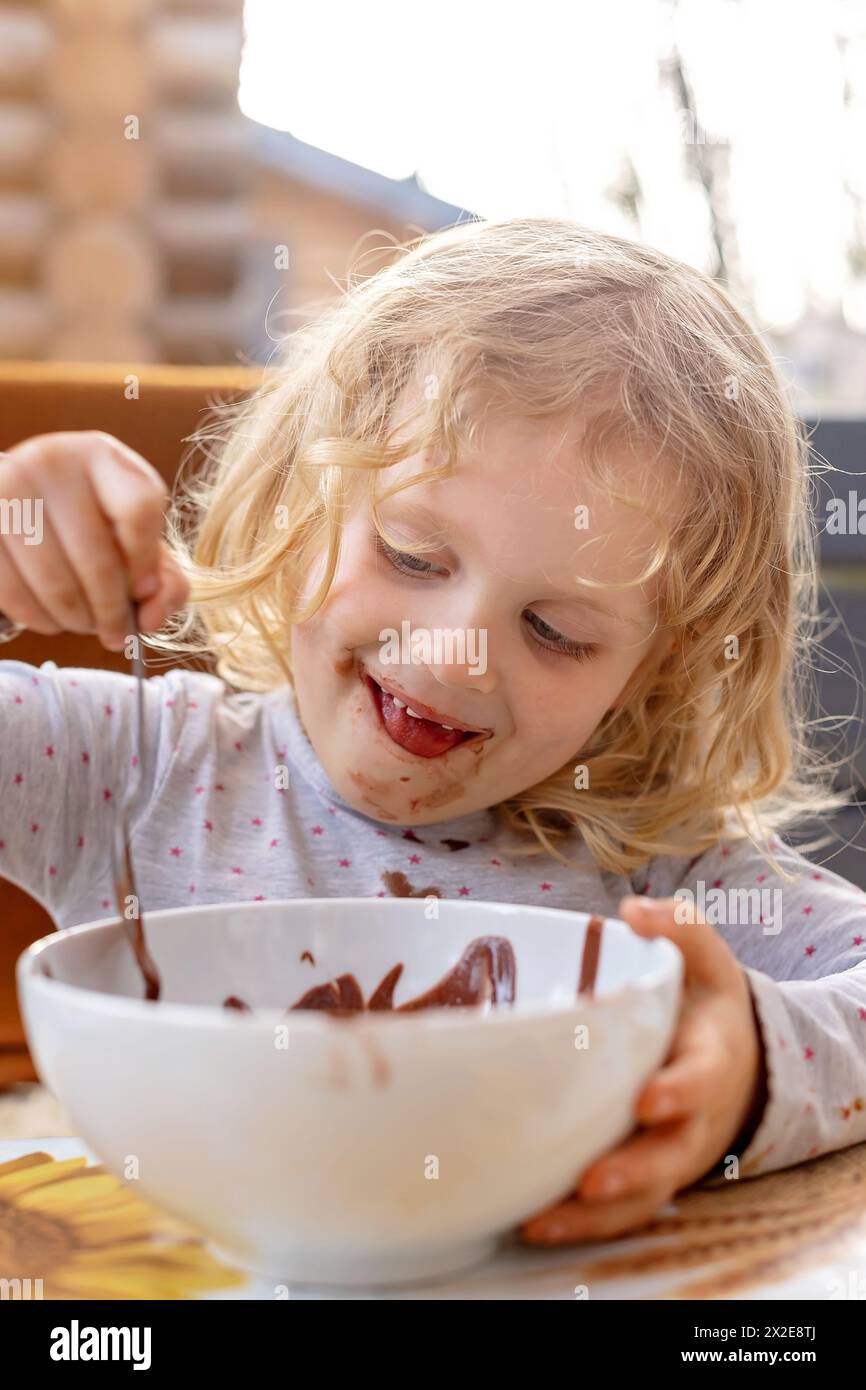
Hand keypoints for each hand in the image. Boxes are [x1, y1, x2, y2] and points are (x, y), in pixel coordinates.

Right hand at [0, 430, 188, 651]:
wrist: (24, 506)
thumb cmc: (92, 526)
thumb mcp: (137, 541)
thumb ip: (166, 582)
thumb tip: (150, 619)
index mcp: (101, 456)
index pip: (138, 510)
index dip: (145, 563)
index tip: (144, 592)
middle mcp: (51, 462)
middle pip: (97, 559)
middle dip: (111, 611)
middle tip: (116, 633)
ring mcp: (7, 491)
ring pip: (55, 582)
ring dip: (76, 620)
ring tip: (85, 623)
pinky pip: (13, 591)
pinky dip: (39, 619)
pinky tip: (53, 620)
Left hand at [520, 893, 767, 1245]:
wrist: (734, 1062)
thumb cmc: (705, 1003)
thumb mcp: (706, 957)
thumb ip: (678, 927)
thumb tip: (632, 909)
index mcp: (710, 1059)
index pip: (701, 1079)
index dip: (679, 1092)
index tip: (648, 1099)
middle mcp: (694, 1118)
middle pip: (670, 1155)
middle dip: (633, 1170)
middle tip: (593, 1178)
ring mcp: (671, 1154)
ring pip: (642, 1196)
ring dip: (598, 1212)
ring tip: (546, 1215)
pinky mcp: (645, 1178)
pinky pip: (619, 1213)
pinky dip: (583, 1224)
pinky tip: (533, 1221)